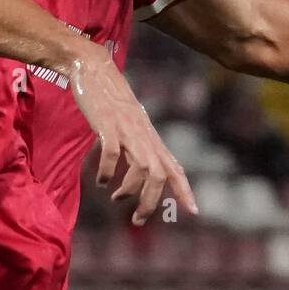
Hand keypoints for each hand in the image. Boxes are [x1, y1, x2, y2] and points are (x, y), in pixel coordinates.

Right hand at [68, 45, 197, 224]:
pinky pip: (112, 153)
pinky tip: (101, 180)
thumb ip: (140, 146)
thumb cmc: (111, 101)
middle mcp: (144, 136)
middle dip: (151, 202)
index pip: (175, 167)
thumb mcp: (132, 125)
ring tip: (116, 198)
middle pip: (159, 175)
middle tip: (137, 220)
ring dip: (129, 189)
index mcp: (150, 138)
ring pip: (142, 167)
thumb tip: (144, 172)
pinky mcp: (108, 125)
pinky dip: (108, 171)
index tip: (193, 211)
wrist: (95, 70)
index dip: (185, 190)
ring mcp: (127, 130)